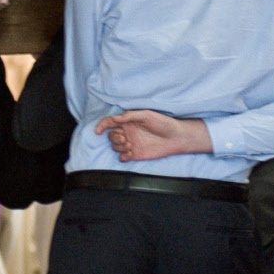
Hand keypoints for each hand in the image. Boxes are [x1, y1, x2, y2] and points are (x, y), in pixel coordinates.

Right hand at [95, 110, 212, 161]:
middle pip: (111, 136)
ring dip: (119, 147)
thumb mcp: (146, 115)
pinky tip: (131, 153)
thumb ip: (129, 116)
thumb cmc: (163, 123)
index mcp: (128, 122)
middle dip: (114, 138)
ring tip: (130, 146)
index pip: (110, 122)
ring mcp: (131, 144)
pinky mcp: (135, 154)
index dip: (101, 126)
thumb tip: (115, 118)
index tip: (97, 131)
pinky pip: (122, 157)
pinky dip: (123, 156)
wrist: (175, 138)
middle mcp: (128, 132)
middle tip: (126, 139)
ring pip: (115, 147)